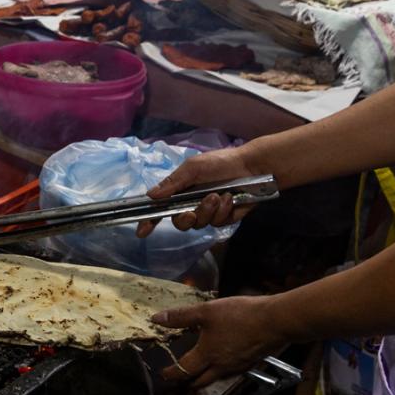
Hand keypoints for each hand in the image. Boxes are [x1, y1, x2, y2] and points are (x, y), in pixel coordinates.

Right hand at [137, 145, 265, 236]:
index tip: (142, 231)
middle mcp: (192, 204)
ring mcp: (209, 212)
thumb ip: (173, 182)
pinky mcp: (225, 218)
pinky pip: (218, 223)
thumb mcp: (193, 167)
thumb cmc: (220, 163)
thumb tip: (151, 196)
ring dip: (208, 211)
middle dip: (185, 218)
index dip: (150, 220)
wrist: (252, 167)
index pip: (162, 208)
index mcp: (180, 191)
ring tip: (219, 196)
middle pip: (180, 222)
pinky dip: (223, 211)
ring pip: (200, 224)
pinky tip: (230, 199)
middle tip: (192, 211)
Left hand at [154, 296, 287, 387]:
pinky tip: (224, 360)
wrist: (276, 321)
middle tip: (179, 378)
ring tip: (199, 371)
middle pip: (201, 381)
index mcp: (207, 355)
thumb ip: (181, 317)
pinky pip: (232, 372)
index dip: (171, 374)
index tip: (164, 374)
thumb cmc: (240, 315)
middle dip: (188, 382)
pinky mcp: (251, 362)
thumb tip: (157, 319)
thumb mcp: (206, 311)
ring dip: (205, 377)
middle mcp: (222, 366)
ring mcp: (238, 366)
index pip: (184, 371)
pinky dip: (222, 370)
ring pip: (217, 378)